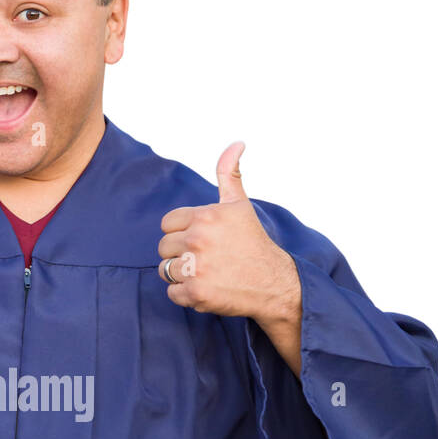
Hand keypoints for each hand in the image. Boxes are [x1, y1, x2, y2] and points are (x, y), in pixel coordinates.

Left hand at [157, 142, 299, 323]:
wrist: (274, 283)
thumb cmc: (253, 242)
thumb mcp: (240, 205)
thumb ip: (229, 173)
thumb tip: (237, 143)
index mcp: (205, 216)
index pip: (167, 224)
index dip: (182, 233)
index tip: (202, 240)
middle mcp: (198, 240)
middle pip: (163, 247)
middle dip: (180, 254)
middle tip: (206, 259)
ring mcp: (196, 268)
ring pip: (165, 270)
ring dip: (182, 275)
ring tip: (207, 273)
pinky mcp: (196, 293)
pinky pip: (172, 293)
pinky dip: (186, 295)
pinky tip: (207, 288)